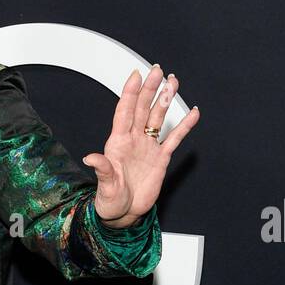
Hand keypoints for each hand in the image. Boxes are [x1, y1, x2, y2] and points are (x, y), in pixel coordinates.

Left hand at [83, 66, 199, 227]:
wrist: (124, 213)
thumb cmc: (110, 200)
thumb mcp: (105, 186)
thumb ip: (102, 169)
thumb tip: (90, 158)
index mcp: (118, 143)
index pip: (124, 112)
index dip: (130, 93)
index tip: (136, 75)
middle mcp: (134, 140)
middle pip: (142, 109)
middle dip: (150, 89)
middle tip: (158, 71)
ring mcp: (148, 147)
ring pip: (158, 118)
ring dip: (165, 100)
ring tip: (173, 83)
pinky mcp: (161, 158)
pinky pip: (174, 138)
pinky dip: (185, 126)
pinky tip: (193, 113)